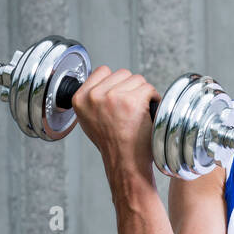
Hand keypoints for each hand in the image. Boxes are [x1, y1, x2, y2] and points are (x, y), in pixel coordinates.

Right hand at [71, 66, 159, 187]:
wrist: (124, 162)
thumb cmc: (112, 145)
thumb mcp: (89, 120)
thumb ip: (92, 100)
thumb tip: (104, 84)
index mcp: (80, 99)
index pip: (102, 71)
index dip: (115, 83)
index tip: (119, 99)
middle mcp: (94, 96)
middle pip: (122, 73)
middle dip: (130, 88)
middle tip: (130, 110)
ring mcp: (113, 97)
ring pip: (137, 79)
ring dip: (142, 93)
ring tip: (137, 113)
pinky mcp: (132, 100)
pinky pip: (148, 88)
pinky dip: (153, 99)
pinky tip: (147, 113)